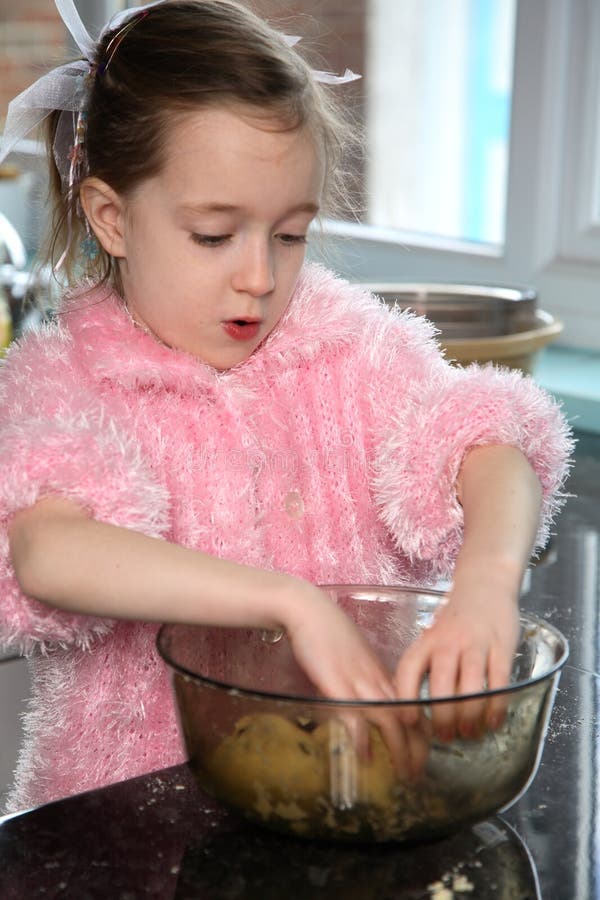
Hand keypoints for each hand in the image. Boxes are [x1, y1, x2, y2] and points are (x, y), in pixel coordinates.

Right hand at [283, 581, 430, 778]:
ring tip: (402, 773)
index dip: (423, 734)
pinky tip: (365, 757)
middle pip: (410, 719)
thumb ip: (366, 679)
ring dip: (400, 750)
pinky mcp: (336, 685)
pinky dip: (363, 741)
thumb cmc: (330, 632)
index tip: (424, 754)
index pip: (415, 708)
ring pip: (391, 721)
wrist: (310, 611)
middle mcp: (377, 681)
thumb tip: (370, 700)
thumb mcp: (357, 658)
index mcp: (383, 675)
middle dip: (418, 750)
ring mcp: (359, 683)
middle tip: (417, 774)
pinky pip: (356, 718)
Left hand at [393, 569, 520, 740]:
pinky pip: (498, 681)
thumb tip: (412, 704)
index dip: (406, 698)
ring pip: (471, 686)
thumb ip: (424, 663)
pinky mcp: (501, 646)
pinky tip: (493, 721)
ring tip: (469, 733)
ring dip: (470, 716)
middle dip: (443, 717)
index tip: (409, 722)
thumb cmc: (455, 618)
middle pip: (442, 685)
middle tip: (445, 737)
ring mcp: (476, 643)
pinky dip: (496, 706)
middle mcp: (448, 642)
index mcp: (427, 640)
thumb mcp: (432, 635)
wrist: (485, 583)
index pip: (409, 670)